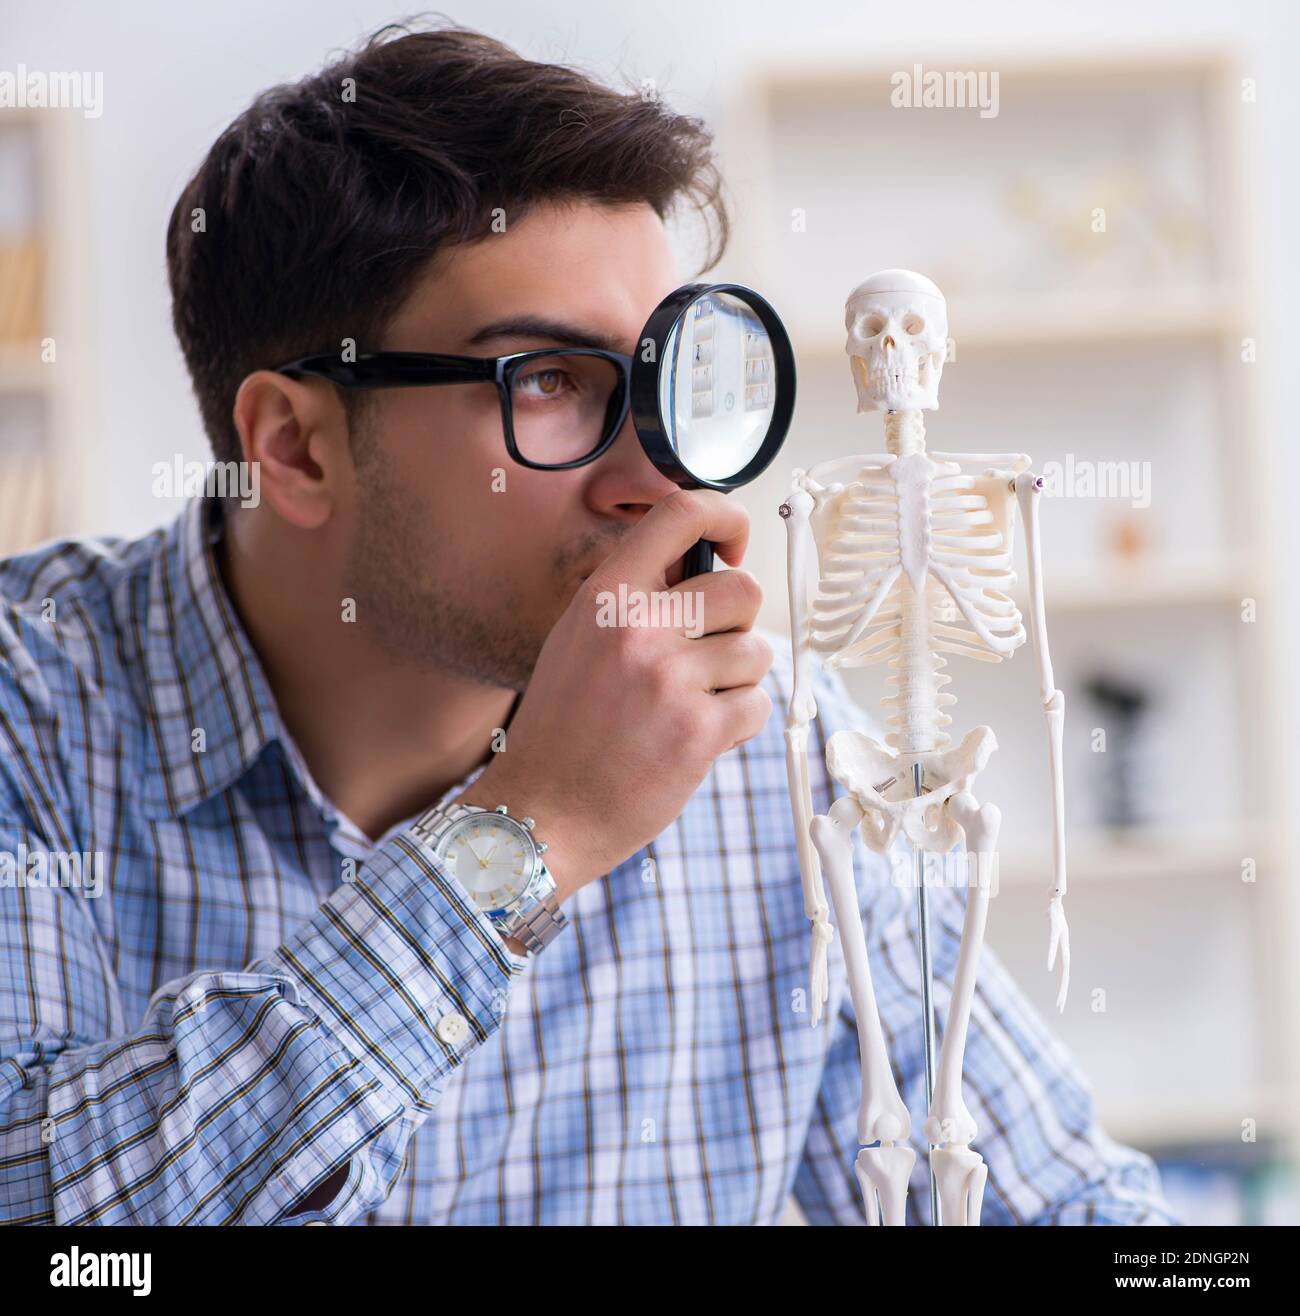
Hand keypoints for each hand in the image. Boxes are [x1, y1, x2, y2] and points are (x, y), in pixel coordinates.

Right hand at [454, 490, 773, 905]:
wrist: (543, 811)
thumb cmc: (563, 729)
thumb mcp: (580, 641)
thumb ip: (636, 599)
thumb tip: (708, 566)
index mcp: (606, 597)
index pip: (681, 514)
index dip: (726, 519)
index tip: (733, 547)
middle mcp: (638, 628)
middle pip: (743, 590)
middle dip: (737, 624)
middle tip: (706, 655)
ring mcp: (670, 679)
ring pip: (756, 652)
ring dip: (736, 680)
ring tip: (690, 705)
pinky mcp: (699, 731)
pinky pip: (757, 704)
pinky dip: (738, 722)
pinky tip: (695, 738)